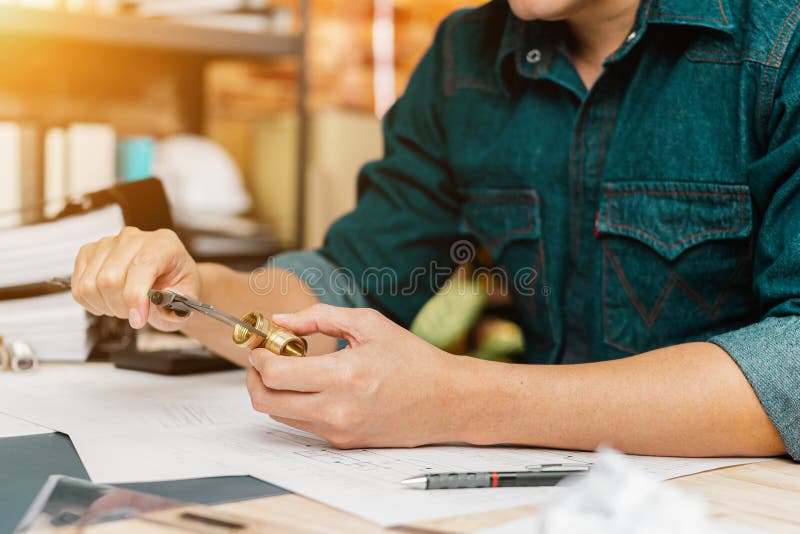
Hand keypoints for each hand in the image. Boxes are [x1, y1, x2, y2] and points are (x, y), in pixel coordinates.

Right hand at [71, 227, 200, 331]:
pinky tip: (108, 301)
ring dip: (106, 306)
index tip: (139, 321)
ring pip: (90, 284)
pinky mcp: (88, 252)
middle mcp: (134, 238)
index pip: (142, 265)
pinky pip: (78, 285)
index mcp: (164, 244)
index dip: (136, 297)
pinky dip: (91, 302)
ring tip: (123, 306)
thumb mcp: (188, 299)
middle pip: (110, 278)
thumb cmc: (177, 286)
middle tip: (134, 314)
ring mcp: (108, 243)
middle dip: (121, 307)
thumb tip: (160, 307)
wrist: (166, 278)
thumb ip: (179, 306)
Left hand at [246, 304, 472, 447]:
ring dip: (274, 391)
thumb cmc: (412, 359)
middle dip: (254, 378)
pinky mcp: (343, 443)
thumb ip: (318, 318)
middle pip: (265, 402)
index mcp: (342, 376)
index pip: (274, 374)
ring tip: (292, 368)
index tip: (261, 344)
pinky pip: (303, 424)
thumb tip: (281, 320)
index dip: (258, 357)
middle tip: (263, 358)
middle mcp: (336, 410)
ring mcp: (338, 431)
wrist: (446, 401)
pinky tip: (313, 384)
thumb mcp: (367, 324)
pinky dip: (296, 403)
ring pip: (280, 415)